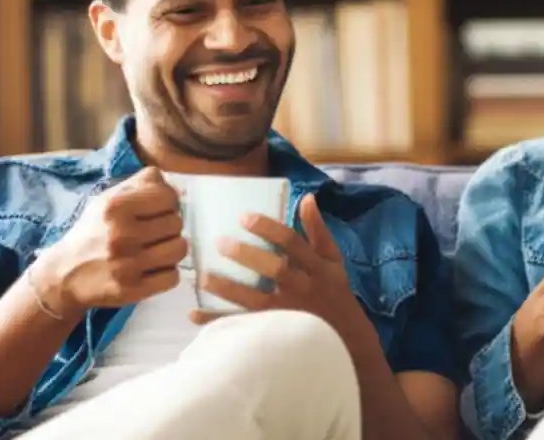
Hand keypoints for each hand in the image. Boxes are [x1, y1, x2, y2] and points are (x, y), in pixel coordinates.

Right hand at [34, 167, 187, 316]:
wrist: (64, 273)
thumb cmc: (93, 231)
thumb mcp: (109, 198)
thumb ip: (143, 183)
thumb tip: (177, 188)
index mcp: (115, 206)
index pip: (168, 197)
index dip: (167, 202)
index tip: (157, 211)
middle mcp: (121, 235)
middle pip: (177, 223)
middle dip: (168, 227)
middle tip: (152, 233)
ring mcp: (128, 265)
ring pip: (180, 249)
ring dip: (170, 249)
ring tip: (155, 250)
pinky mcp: (133, 290)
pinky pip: (173, 277)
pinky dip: (166, 273)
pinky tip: (150, 269)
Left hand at [191, 194, 371, 343]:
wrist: (348, 344)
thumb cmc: (336, 296)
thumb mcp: (333, 262)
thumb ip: (318, 231)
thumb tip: (306, 198)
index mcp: (317, 269)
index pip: (293, 244)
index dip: (269, 229)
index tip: (244, 218)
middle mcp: (303, 289)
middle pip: (275, 270)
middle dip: (247, 256)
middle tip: (220, 243)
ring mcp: (288, 314)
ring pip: (256, 300)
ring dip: (228, 289)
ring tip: (204, 277)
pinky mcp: (275, 334)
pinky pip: (243, 327)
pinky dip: (218, 322)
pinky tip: (195, 313)